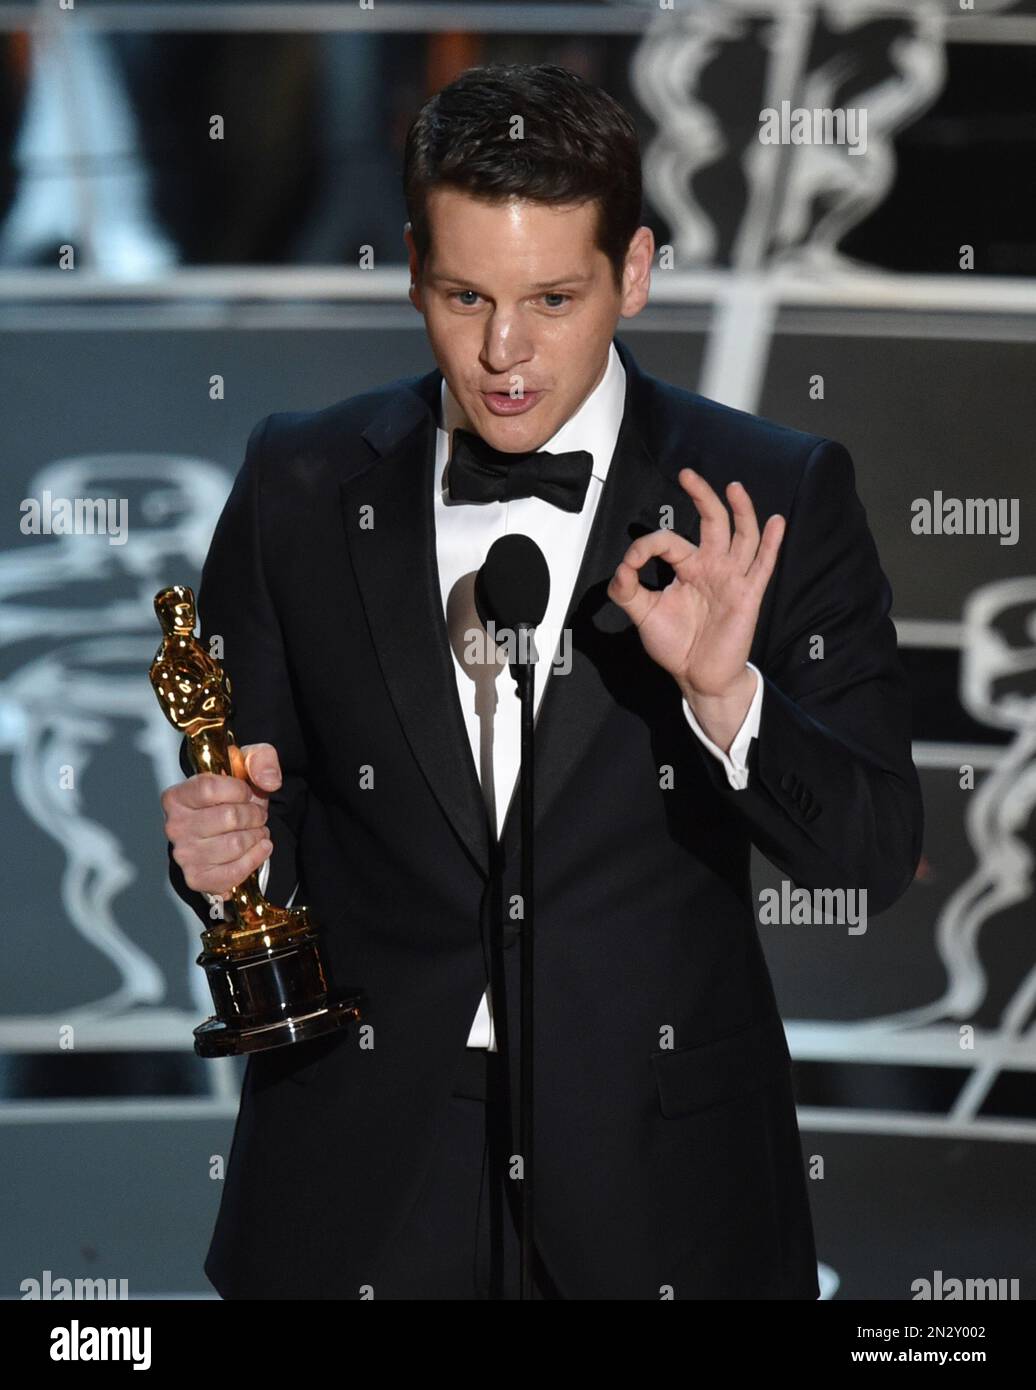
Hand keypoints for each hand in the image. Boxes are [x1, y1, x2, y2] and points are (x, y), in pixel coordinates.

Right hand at [161, 743, 280, 896]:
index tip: (246, 793)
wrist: (227, 826)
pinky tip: (260, 848)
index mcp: (177, 797)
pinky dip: (255, 859)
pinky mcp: (198, 878)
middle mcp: (174, 826)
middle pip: (228, 818)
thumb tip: (269, 781)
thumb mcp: (245, 764)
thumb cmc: (231, 795)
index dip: (239, 790)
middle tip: (257, 815)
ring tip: (256, 831)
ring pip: (235, 845)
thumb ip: (260, 759)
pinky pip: (234, 872)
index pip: (209, 788)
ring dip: (257, 837)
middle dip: (254, 815)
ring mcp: (184, 855)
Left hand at [607, 469, 783, 701]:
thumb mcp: (643, 614)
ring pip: (741, 536)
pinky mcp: (747, 595)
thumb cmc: (676, 645)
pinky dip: (771, 543)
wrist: (698, 676)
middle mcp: (712, 567)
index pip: (669, 540)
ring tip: (734, 488)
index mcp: (687, 568)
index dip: (647, 545)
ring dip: (740, 511)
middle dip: (701, 497)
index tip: (631, 562)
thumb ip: (627, 589)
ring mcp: (732, 578)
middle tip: (687, 474)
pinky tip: (777, 522)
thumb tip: (622, 566)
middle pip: (712, 522)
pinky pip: (762, 566)